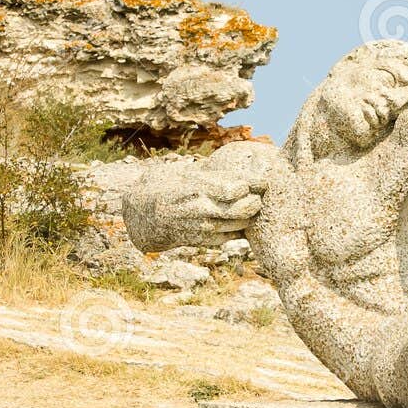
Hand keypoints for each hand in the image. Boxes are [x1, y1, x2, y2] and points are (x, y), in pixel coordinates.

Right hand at [122, 159, 266, 250]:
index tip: (261, 179)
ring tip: (253, 204)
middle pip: (244, 208)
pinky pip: (233, 236)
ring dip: (252, 214)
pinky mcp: (204, 241)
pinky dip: (241, 227)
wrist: (147, 216)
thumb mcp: (191, 174)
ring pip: (242, 224)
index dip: (254, 183)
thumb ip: (218, 174)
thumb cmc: (172, 187)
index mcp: (198, 188)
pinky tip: (240, 218)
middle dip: (257, 200)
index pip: (237, 188)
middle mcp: (201, 209)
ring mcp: (203, 228)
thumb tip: (248, 166)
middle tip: (260, 193)